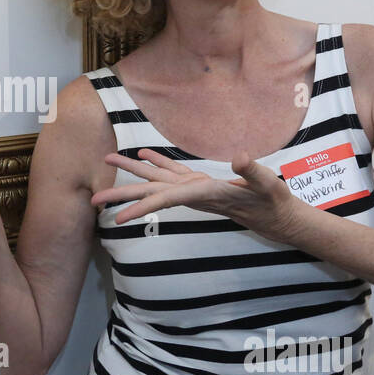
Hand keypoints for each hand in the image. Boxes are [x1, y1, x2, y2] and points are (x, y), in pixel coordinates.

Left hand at [89, 148, 308, 244]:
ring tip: (108, 159)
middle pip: (152, 194)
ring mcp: (196, 189)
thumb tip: (239, 157)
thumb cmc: (276, 204)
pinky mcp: (202, 183)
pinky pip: (174, 172)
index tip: (117, 219)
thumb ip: (254, 172)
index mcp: (205, 194)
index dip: (141, 207)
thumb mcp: (269, 187)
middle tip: (92, 199)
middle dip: (122, 195)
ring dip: (132, 173)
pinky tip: (143, 155)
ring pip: (158, 181)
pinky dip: (158, 163)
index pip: (167, 200)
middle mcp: (194, 194)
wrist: (281, 219)